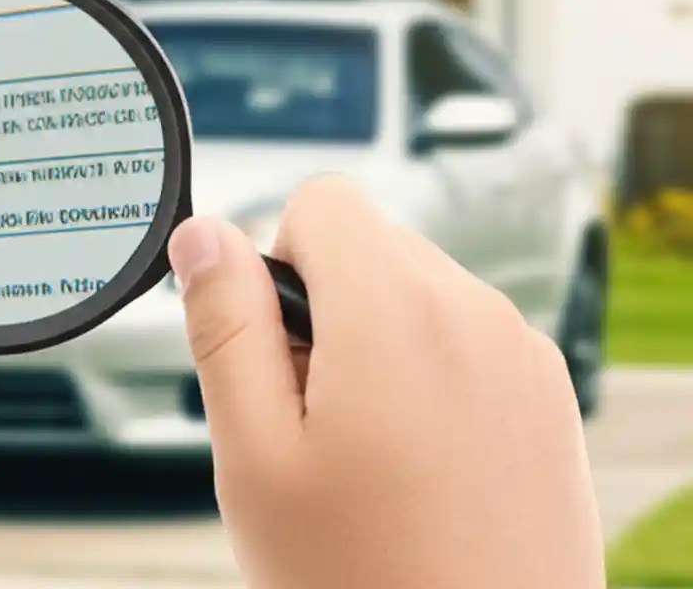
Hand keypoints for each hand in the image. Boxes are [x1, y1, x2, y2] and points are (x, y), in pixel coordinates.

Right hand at [168, 177, 602, 587]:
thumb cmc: (360, 579)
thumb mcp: (255, 454)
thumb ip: (224, 326)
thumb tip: (204, 235)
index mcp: (396, 312)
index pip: (322, 200)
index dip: (274, 262)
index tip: (270, 346)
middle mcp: (475, 313)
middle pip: (370, 246)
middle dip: (322, 308)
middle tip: (307, 419)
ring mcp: (522, 354)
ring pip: (417, 292)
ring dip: (373, 343)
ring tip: (362, 454)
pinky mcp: (547, 395)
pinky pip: (466, 339)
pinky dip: (427, 375)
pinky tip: (415, 465)